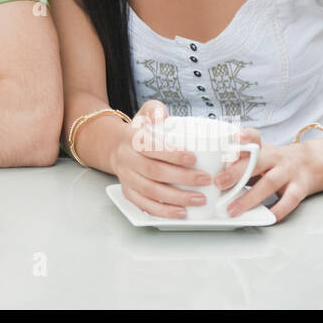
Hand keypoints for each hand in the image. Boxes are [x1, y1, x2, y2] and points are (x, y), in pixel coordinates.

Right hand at [108, 100, 210, 219]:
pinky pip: (144, 205)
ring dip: (176, 198)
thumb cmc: (141, 131)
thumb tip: (161, 118)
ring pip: (150, 191)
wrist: (117, 147)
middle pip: (153, 171)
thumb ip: (155, 110)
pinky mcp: (128, 192)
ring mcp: (126, 177)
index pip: (151, 147)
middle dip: (182, 178)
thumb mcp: (146, 113)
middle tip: (205, 179)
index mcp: (132, 138)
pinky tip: (181, 212)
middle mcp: (126, 159)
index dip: (172, 153)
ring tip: (199, 198)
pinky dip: (163, 211)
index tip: (194, 157)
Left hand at [220, 129, 322, 220]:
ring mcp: (288, 172)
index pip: (254, 137)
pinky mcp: (300, 188)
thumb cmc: (274, 162)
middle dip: (236, 172)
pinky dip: (278, 210)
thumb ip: (240, 162)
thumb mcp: (259, 156)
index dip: (245, 136)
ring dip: (249, 198)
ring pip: (269, 183)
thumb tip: (212, 177)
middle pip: (256, 162)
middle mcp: (275, 158)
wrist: (311, 164)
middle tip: (218, 182)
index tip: (236, 138)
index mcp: (263, 148)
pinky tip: (267, 218)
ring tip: (232, 209)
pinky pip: (289, 200)